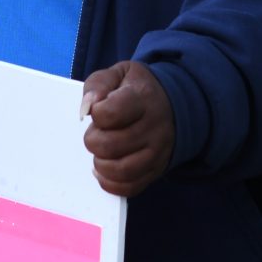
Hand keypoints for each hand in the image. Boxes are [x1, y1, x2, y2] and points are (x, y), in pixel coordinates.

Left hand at [82, 60, 176, 197]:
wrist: (174, 104)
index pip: (111, 113)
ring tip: (99, 152)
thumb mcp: (119, 74)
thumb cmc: (138, 90)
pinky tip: (105, 169)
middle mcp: (154, 126)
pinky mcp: (156, 169)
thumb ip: (98, 84)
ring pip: (122, 170)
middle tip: (96, 133)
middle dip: (93, 140)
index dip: (96, 113)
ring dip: (100, 164)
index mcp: (143, 98)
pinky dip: (111, 183)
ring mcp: (158, 151)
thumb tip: (87, 108)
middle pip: (111, 145)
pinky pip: (130, 187)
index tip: (98, 110)